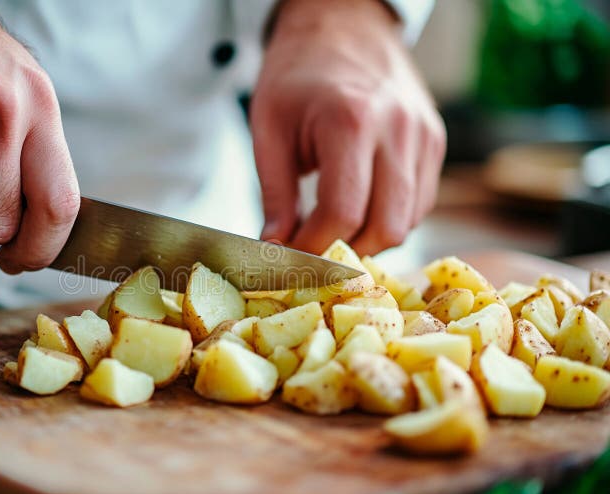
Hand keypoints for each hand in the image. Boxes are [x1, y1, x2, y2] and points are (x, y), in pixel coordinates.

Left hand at [252, 0, 444, 255]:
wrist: (342, 24)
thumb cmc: (297, 74)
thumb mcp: (269, 130)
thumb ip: (274, 195)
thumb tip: (276, 249)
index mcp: (351, 122)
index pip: (342, 214)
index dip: (314, 248)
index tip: (292, 257)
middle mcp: (398, 130)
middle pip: (385, 227)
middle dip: (347, 253)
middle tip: (314, 252)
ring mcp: (424, 135)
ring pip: (408, 221)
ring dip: (369, 239)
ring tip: (333, 230)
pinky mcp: (435, 140)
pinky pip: (420, 202)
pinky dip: (389, 218)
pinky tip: (359, 208)